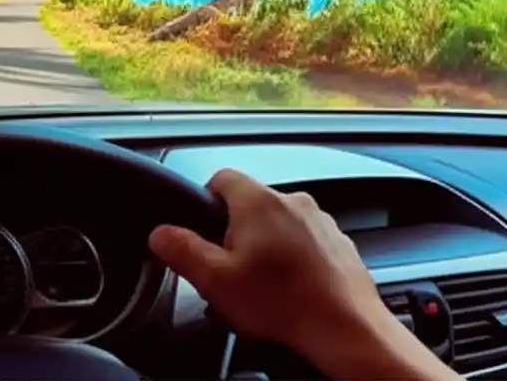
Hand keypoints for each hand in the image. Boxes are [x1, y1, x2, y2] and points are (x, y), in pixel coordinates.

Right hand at [148, 169, 457, 380]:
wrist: (346, 328)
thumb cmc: (285, 303)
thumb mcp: (215, 280)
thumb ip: (182, 250)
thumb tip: (160, 233)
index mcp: (258, 202)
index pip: (220, 177)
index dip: (204, 200)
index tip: (203, 227)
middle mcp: (293, 202)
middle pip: (250, 204)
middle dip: (236, 232)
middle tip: (230, 268)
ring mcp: (322, 222)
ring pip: (280, 224)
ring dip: (268, 246)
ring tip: (262, 284)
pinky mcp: (340, 244)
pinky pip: (307, 242)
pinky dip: (296, 259)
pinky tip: (290, 289)